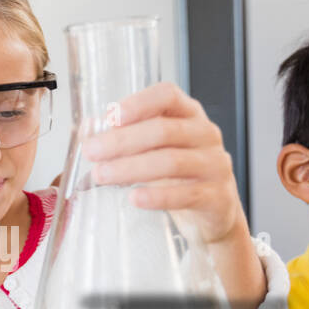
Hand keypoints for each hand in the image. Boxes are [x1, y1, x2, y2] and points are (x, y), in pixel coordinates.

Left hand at [81, 83, 247, 244]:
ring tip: (102, 176)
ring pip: (172, 162)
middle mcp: (206, 134)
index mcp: (189, 115)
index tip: (110, 117)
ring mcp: (215, 164)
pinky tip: (134, 199)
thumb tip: (90, 134)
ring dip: (131, 168)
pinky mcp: (218, 196)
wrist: (214, 213)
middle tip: (92, 152)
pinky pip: (186, 195)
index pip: (167, 96)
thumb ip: (128, 140)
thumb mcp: (156, 151)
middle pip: (164, 130)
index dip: (139, 103)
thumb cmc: (178, 177)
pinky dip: (157, 196)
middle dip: (122, 141)